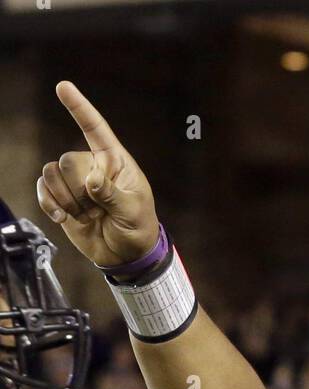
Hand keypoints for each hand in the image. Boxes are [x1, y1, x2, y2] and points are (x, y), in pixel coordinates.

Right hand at [37, 81, 158, 267]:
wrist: (125, 255)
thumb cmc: (138, 228)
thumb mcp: (133, 211)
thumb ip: (113, 195)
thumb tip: (92, 181)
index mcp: (115, 161)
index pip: (96, 128)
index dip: (80, 107)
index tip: (63, 87)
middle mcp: (92, 165)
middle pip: (69, 159)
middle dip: (80, 189)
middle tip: (99, 209)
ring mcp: (75, 181)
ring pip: (53, 173)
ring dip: (68, 199)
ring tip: (88, 215)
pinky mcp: (62, 197)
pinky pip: (43, 188)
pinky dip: (49, 202)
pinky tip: (61, 216)